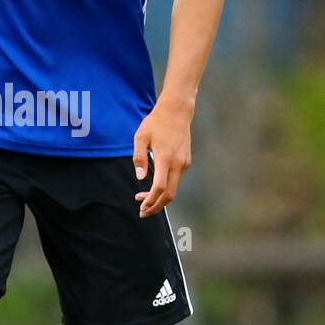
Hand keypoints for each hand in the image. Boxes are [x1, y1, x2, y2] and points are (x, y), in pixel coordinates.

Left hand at [131, 102, 192, 216]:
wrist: (177, 112)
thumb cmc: (156, 122)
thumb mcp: (141, 137)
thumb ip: (139, 158)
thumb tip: (140, 177)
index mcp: (165, 158)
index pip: (159, 187)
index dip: (150, 200)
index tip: (142, 207)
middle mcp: (177, 164)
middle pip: (169, 194)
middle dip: (156, 206)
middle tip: (143, 212)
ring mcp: (184, 163)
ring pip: (173, 188)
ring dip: (160, 197)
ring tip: (144, 199)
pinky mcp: (186, 162)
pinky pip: (176, 180)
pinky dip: (165, 188)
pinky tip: (154, 186)